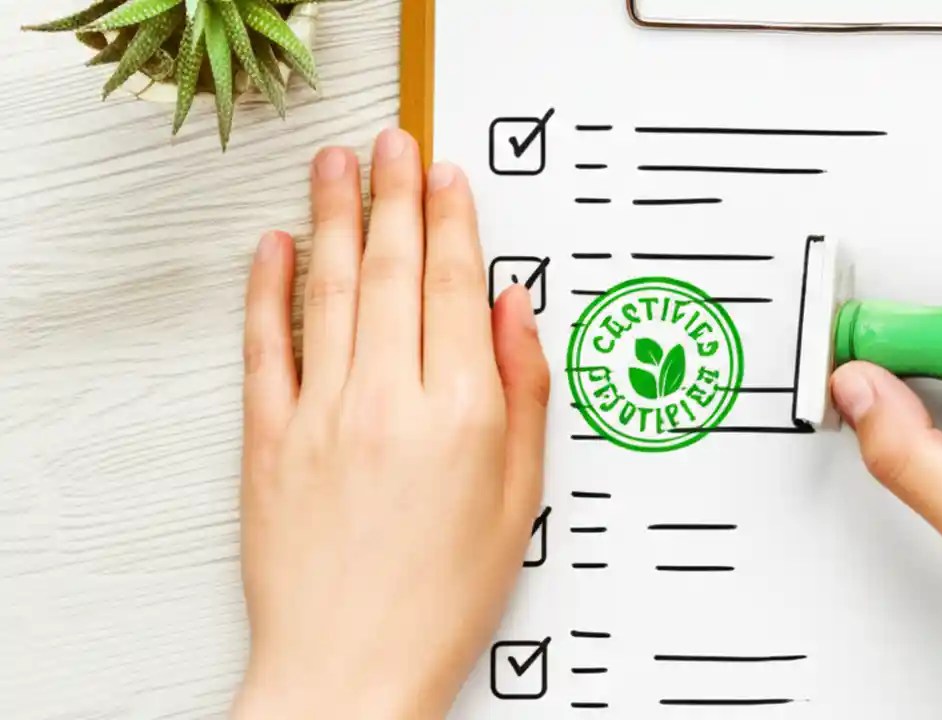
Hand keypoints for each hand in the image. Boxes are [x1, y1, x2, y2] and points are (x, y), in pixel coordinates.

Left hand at [232, 130, 549, 719]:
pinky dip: (267, 288)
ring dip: (332, 216)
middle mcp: (390, 401)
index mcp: (461, 414)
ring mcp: (323, 415)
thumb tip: (514, 315)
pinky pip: (266, 346)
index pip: (452, 287)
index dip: (450, 220)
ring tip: (337, 166)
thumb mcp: (518, 499)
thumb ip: (523, 395)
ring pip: (328, 290)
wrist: (351, 669)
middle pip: (389, 270)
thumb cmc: (440, 598)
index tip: (447, 178)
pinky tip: (274, 247)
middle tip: (394, 144)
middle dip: (394, 194)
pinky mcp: (269, 440)